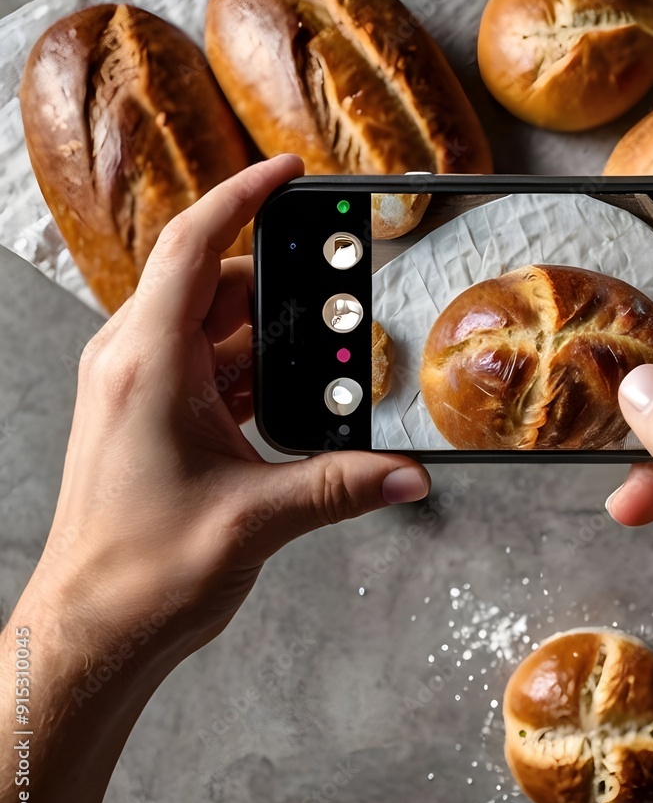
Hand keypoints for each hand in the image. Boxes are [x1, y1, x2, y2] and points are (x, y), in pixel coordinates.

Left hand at [35, 154, 429, 668]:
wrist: (92, 628)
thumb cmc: (140, 572)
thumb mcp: (256, 520)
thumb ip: (342, 486)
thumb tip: (410, 473)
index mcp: (148, 365)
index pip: (194, 248)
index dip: (243, 198)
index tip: (289, 173)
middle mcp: (137, 362)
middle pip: (216, 283)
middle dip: (282, 280)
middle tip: (340, 286)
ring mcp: (143, 386)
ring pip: (216, 325)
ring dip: (271, 330)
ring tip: (328, 347)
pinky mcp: (155, 412)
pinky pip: (212, 363)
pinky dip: (256, 365)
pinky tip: (299, 392)